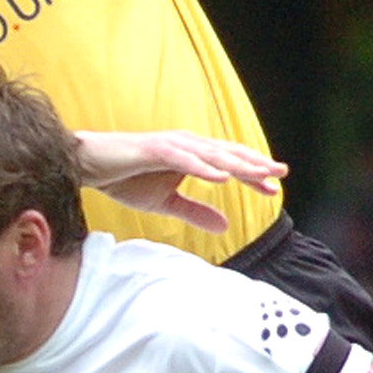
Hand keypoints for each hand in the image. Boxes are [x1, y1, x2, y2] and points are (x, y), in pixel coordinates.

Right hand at [73, 130, 287, 229]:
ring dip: (237, 163)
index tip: (274, 188)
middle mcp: (186, 145)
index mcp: (191, 156)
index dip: (252, 175)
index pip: (229, 164)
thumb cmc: (125, 179)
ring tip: (259, 173)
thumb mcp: (165, 204)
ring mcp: (172, 145)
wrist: (90, 166)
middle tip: (281, 172)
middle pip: (227, 155)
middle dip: (255, 164)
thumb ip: (196, 212)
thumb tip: (226, 227)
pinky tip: (222, 176)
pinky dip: (204, 167)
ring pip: (211, 155)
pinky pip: (184, 159)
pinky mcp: (155, 149)